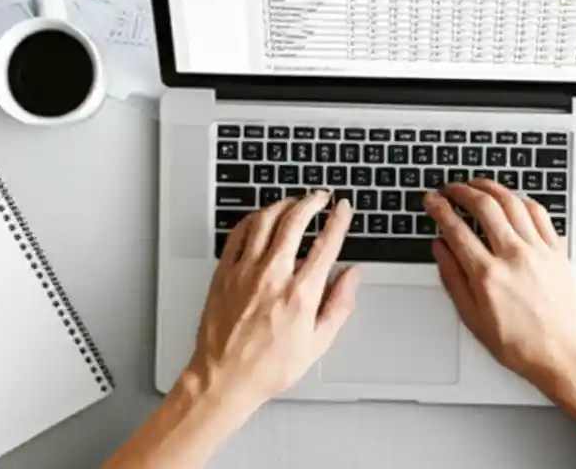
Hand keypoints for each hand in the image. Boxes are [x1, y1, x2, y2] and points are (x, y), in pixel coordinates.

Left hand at [187, 191, 359, 408]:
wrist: (223, 379)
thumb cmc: (267, 368)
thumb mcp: (317, 343)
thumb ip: (339, 304)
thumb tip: (352, 275)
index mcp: (300, 294)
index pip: (326, 244)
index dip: (339, 220)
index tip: (343, 208)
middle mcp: (272, 277)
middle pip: (295, 222)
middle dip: (312, 202)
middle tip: (321, 197)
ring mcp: (244, 272)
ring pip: (265, 221)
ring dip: (283, 204)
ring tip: (294, 201)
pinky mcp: (223, 274)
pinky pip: (238, 234)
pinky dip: (252, 219)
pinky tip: (260, 217)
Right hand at [425, 180, 575, 393]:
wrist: (563, 353)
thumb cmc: (521, 344)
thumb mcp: (473, 319)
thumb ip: (453, 279)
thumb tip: (440, 250)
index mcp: (488, 275)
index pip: (456, 229)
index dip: (439, 209)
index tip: (433, 201)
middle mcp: (513, 256)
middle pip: (484, 206)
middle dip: (462, 190)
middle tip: (451, 188)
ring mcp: (538, 250)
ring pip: (512, 202)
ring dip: (490, 187)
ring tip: (477, 185)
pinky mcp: (556, 250)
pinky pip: (539, 213)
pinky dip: (521, 199)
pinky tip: (512, 199)